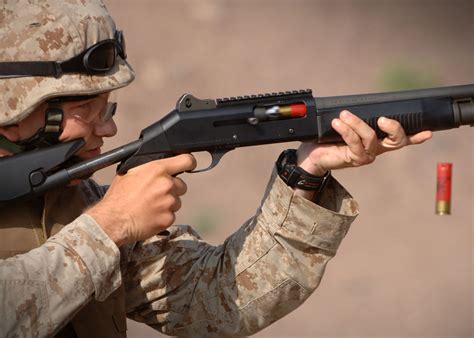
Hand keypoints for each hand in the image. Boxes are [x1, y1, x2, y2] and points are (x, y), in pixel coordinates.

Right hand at [87, 154, 195, 245]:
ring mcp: (169, 202)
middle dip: (172, 189)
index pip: (186, 160)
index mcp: (157, 169)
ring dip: (167, 203)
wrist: (112, 221)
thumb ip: (148, 167)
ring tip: (150, 206)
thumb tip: (158, 165)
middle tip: (156, 194)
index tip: (189, 166)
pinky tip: (150, 216)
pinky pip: (172, 215)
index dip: (189, 163)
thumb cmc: (117, 197)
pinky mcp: (169, 218)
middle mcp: (166, 184)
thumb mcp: (129, 172)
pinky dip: (163, 216)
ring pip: (177, 201)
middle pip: (181, 185)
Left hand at [297, 110, 432, 175]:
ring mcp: (366, 156)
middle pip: (396, 141)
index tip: (429, 132)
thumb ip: (356, 117)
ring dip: (357, 124)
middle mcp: (375, 149)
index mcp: (377, 140)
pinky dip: (346, 130)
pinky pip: (354, 143)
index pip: (401, 139)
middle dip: (394, 128)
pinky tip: (337, 123)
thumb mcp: (344, 125)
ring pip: (371, 138)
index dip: (416, 136)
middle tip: (383, 118)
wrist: (312, 155)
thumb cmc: (328, 138)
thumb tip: (357, 104)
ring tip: (344, 115)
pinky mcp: (354, 159)